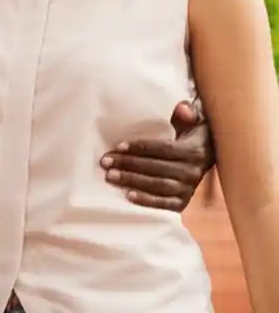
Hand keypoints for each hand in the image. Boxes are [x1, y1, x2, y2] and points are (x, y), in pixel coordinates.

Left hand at [100, 98, 215, 210]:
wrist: (206, 157)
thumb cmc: (190, 135)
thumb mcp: (193, 120)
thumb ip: (187, 112)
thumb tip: (182, 108)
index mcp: (194, 150)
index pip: (164, 149)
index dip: (140, 147)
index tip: (117, 146)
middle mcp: (194, 171)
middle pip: (157, 168)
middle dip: (129, 164)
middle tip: (105, 162)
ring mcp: (189, 189)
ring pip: (158, 186)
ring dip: (133, 181)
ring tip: (110, 176)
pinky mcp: (183, 202)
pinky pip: (165, 204)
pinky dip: (147, 201)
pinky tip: (128, 196)